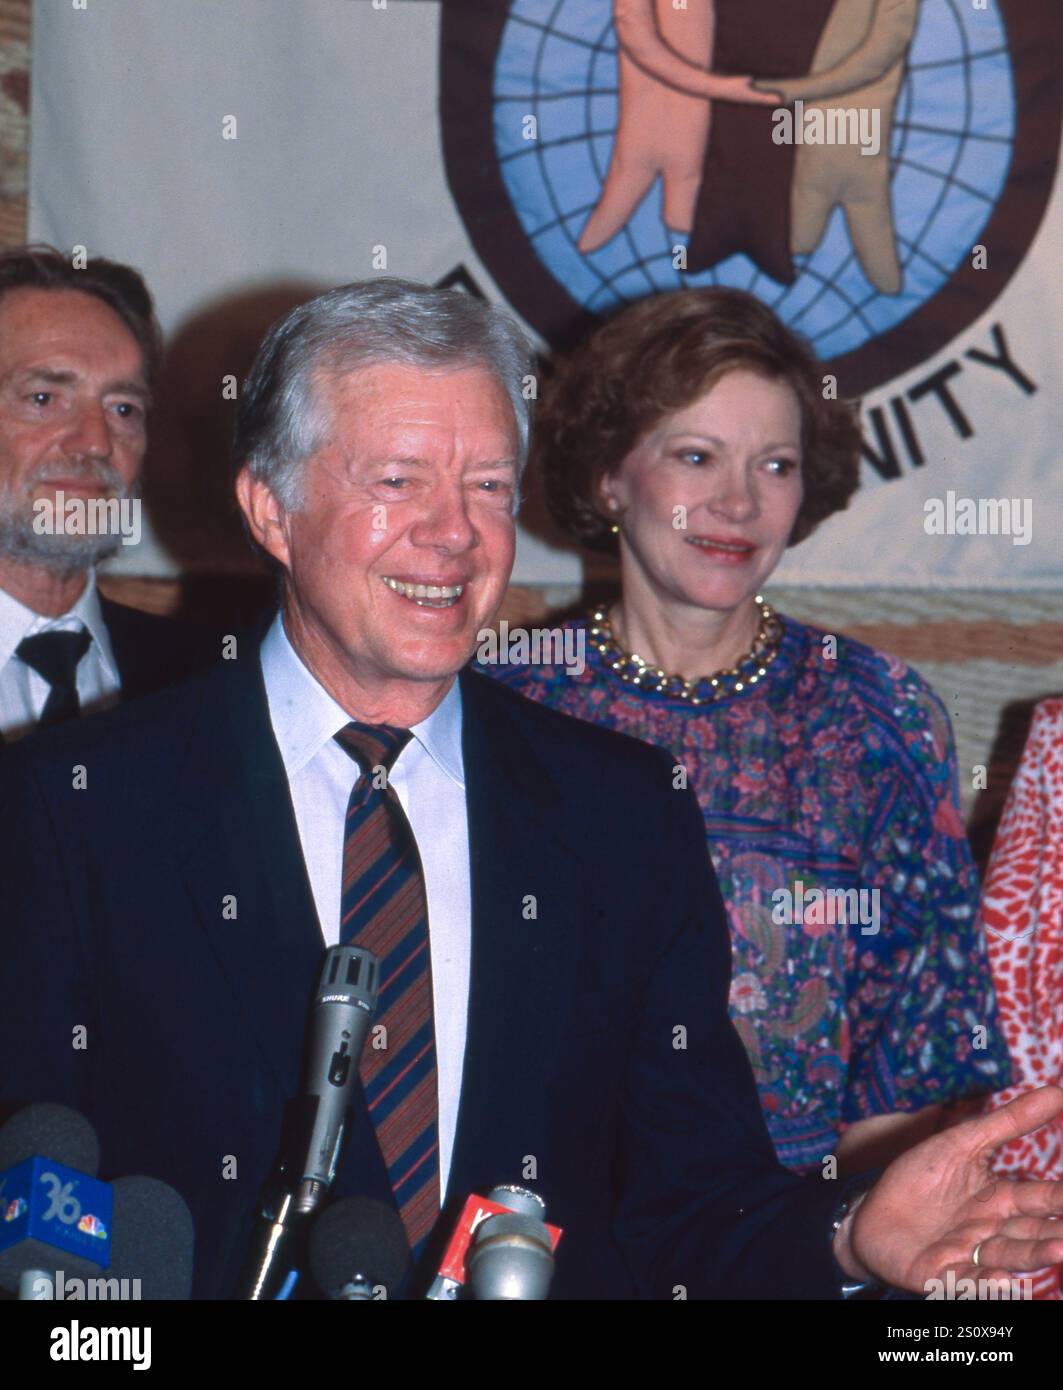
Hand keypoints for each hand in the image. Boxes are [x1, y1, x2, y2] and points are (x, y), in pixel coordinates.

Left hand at [836, 1086, 1062, 1292]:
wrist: (872, 1211)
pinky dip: (988, 1281)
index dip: (1062, 1196)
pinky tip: (1004, 1280)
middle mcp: (993, 1230)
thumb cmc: (922, 1178)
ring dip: (1035, 1255)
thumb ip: (1008, 1121)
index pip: (1041, 1198)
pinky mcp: (942, 1272)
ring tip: (1060, 1250)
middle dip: (1056, 1233)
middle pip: (1032, 1231)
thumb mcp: (963, 1142)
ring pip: (1009, 1256)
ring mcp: (970, 1253)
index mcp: (1001, 1199)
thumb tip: (1057, 1090)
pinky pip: (969, 1278)